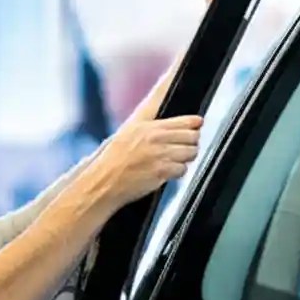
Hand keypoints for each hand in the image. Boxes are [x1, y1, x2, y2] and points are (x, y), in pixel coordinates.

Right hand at [86, 115, 202, 209]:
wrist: (101, 181)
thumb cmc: (111, 159)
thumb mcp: (127, 132)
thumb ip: (149, 124)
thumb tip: (170, 123)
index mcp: (146, 125)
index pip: (181, 119)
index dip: (193, 122)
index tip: (198, 122)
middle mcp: (155, 137)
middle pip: (192, 135)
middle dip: (190, 142)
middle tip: (183, 147)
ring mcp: (159, 154)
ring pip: (191, 152)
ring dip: (185, 158)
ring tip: (173, 161)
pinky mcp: (162, 170)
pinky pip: (183, 169)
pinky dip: (177, 172)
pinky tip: (165, 172)